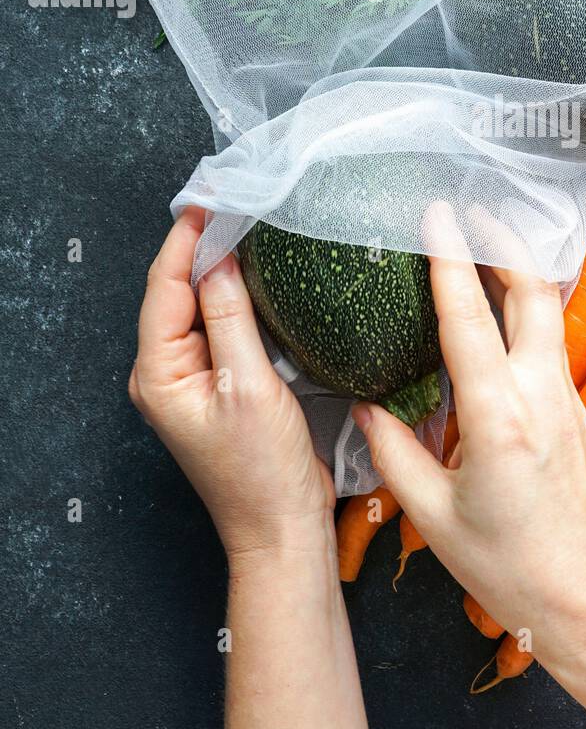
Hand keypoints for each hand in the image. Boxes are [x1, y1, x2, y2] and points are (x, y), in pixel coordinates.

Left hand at [129, 207, 334, 558]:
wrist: (283, 530)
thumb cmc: (263, 473)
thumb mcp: (250, 387)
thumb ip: (231, 318)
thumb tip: (220, 259)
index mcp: (160, 375)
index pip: (164, 287)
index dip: (184, 239)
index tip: (209, 199)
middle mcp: (166, 375)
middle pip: (175, 292)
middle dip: (199, 245)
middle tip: (231, 201)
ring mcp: (191, 381)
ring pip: (199, 308)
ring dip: (218, 269)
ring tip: (244, 226)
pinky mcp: (219, 386)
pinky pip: (220, 328)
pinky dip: (234, 298)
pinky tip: (257, 278)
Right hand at [353, 204, 585, 670]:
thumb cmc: (509, 569)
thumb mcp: (432, 516)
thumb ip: (392, 452)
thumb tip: (363, 405)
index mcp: (499, 417)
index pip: (468, 317)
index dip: (449, 258)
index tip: (434, 214)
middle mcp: (541, 394)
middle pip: (532, 289)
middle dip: (502, 239)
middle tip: (468, 212)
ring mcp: (566, 398)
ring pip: (548, 310)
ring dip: (516, 268)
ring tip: (480, 243)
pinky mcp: (575, 410)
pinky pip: (549, 339)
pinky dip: (525, 307)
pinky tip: (499, 310)